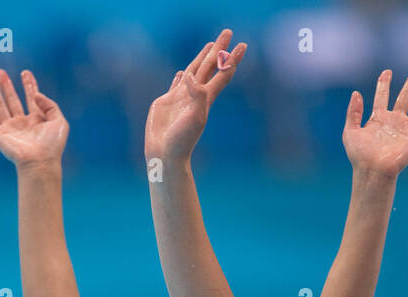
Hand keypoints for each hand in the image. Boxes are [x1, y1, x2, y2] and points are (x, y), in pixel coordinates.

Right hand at [0, 68, 67, 169]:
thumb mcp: (59, 121)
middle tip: (0, 71)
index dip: (28, 85)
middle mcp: (22, 123)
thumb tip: (36, 94)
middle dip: (7, 85)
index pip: (31, 98)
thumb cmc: (52, 145)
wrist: (40, 162)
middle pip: (12, 99)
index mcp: (37, 120)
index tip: (25, 72)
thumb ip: (50, 105)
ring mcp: (10, 129)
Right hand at [144, 28, 246, 161]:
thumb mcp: (196, 117)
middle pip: (210, 66)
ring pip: (194, 72)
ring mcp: (181, 98)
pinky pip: (175, 85)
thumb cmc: (182, 139)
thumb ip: (197, 95)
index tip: (242, 44)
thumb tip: (191, 75)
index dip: (232, 59)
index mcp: (206, 98)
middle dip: (219, 49)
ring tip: (209, 46)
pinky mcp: (166, 103)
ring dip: (202, 59)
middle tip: (227, 32)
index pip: (223, 73)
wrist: (165, 154)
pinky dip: (179, 77)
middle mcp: (195, 95)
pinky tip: (181, 73)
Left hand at [343, 68, 407, 178]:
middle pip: (405, 96)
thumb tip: (356, 93)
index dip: (384, 83)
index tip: (387, 72)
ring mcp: (407, 128)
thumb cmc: (360, 155)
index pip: (382, 96)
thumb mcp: (350, 131)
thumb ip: (353, 112)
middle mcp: (394, 121)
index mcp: (378, 118)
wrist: (373, 170)